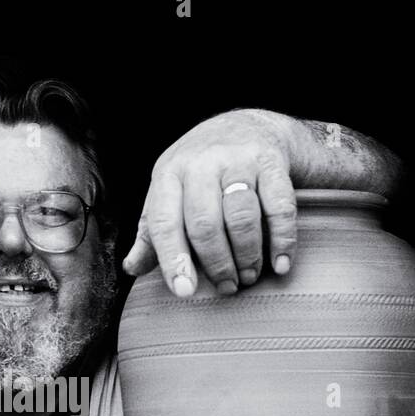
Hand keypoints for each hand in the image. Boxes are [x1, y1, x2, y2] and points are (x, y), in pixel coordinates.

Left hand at [123, 110, 297, 296]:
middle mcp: (201, 163)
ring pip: (241, 216)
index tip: (184, 290)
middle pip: (204, 222)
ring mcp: (238, 160)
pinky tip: (280, 264)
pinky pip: (279, 206)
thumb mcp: (169, 193)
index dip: (174, 259)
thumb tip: (132, 268)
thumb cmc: (200, 172)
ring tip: (249, 276)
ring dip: (247, 254)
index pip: (164, 222)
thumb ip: (151, 232)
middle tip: (227, 287)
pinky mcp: (272, 163)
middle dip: (216, 263)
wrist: (246, 125)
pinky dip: (282, 239)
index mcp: (169, 174)